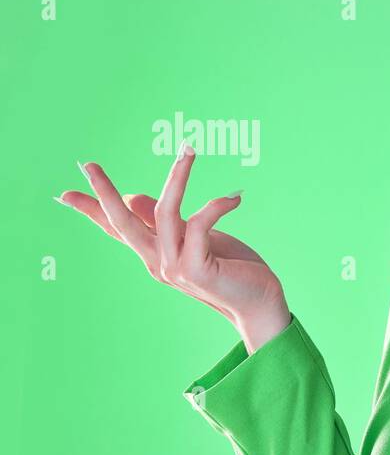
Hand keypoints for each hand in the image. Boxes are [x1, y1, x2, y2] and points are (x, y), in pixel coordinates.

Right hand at [53, 143, 290, 352]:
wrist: (259, 304)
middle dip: (104, 193)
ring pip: (164, 213)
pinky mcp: (197, 270)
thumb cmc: (233, 270)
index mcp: (155, 254)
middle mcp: (158, 262)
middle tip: (88, 164)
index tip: (64, 193)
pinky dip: (216, 205)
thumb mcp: (198, 239)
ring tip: (189, 149)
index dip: (92, 210)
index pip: (118, 229)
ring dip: (177, 177)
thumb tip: (133, 196)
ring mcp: (175, 268)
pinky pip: (199, 224)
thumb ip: (167, 222)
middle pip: (123, 223)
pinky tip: (235, 198)